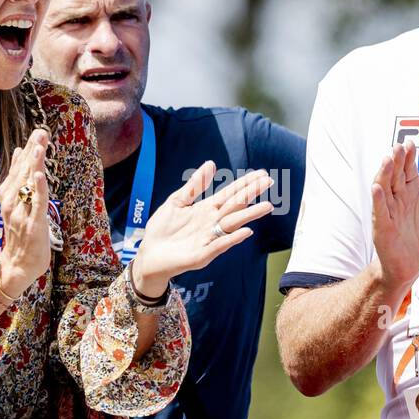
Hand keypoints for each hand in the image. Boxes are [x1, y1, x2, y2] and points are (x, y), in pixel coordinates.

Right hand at [0, 127, 51, 294]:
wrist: (16, 266)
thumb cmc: (21, 235)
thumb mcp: (18, 204)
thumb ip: (18, 179)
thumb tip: (21, 152)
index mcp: (8, 196)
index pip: (18, 168)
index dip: (29, 150)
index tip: (37, 133)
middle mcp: (12, 202)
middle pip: (22, 172)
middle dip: (33, 151)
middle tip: (41, 132)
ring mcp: (21, 213)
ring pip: (28, 184)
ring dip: (34, 164)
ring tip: (39, 145)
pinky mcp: (33, 224)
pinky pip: (36, 203)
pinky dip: (37, 188)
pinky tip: (38, 174)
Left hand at [131, 160, 273, 295]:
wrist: (150, 254)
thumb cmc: (163, 228)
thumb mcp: (177, 201)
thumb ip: (194, 185)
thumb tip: (211, 163)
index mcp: (207, 209)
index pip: (230, 193)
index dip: (245, 183)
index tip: (262, 174)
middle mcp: (212, 222)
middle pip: (235, 205)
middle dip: (251, 194)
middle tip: (269, 182)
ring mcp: (210, 238)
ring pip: (233, 224)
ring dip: (249, 215)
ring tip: (267, 206)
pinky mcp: (203, 254)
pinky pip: (220, 245)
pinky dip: (232, 238)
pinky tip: (246, 232)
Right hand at [371, 140, 418, 294]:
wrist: (413, 264)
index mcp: (412, 190)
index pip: (409, 168)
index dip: (409, 156)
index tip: (412, 143)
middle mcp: (398, 197)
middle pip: (395, 174)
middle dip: (397, 161)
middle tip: (399, 147)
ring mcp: (389, 210)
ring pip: (384, 188)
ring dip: (384, 174)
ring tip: (388, 160)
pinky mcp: (383, 226)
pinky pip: (379, 211)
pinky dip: (378, 199)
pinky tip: (378, 188)